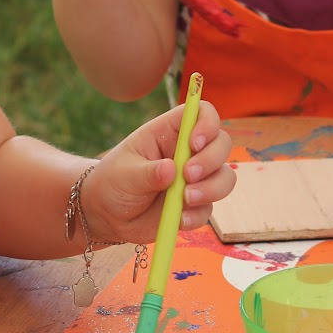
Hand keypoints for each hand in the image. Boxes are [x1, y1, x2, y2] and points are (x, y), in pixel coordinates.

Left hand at [80, 99, 235, 240]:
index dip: (207, 123)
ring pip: (225, 177)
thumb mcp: (124, 174)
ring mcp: (195, 179)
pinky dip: (198, 215)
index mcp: (169, 132)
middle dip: (211, 160)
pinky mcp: (195, 204)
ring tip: (185, 200)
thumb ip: (147, 172)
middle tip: (187, 176)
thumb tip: (171, 169)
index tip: (194, 143)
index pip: (201, 113)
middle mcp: (187, 152)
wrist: (108, 215)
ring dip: (212, 189)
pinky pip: (210, 208)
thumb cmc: (113, 183)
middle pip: (221, 144)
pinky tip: (179, 219)